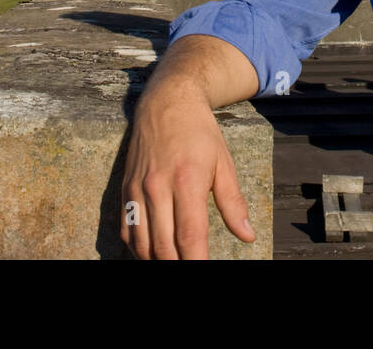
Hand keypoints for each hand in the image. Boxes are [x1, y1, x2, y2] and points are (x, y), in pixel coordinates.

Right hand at [120, 81, 257, 258]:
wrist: (166, 101)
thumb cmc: (199, 132)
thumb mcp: (223, 162)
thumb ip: (233, 202)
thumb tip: (247, 235)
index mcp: (187, 180)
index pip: (189, 235)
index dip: (196, 262)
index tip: (203, 271)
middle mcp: (158, 187)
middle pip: (163, 245)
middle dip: (178, 266)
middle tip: (191, 268)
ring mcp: (137, 188)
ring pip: (141, 242)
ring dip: (157, 260)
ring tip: (174, 262)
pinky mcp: (125, 188)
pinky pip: (126, 229)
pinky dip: (137, 248)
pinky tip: (152, 252)